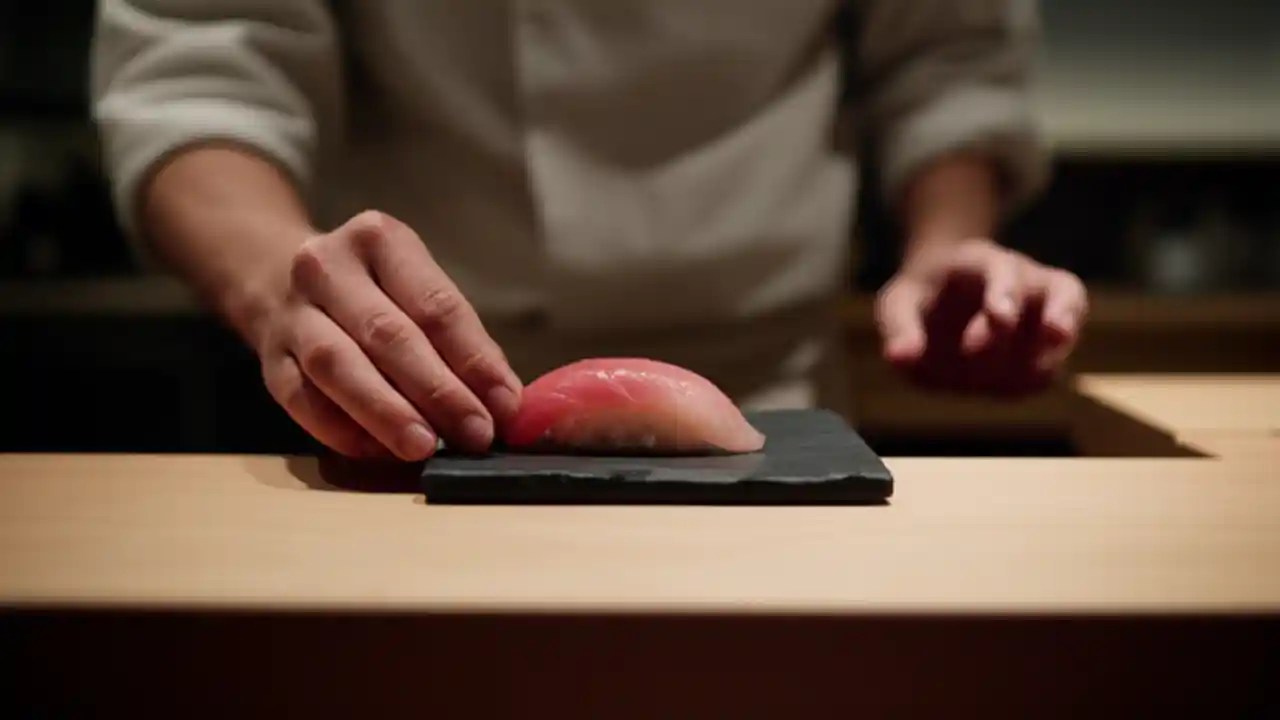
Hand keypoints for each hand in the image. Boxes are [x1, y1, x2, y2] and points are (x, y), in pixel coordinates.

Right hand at [252, 211, 521, 459]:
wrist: (276, 276)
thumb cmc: (374, 291)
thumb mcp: (417, 289)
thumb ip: (461, 343)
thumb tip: (504, 404)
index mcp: (380, 240)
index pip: (435, 305)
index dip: (474, 359)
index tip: (505, 405)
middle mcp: (327, 267)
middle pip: (388, 334)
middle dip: (438, 391)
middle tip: (474, 435)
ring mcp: (291, 313)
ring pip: (337, 365)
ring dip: (386, 412)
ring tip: (425, 447)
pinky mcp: (268, 358)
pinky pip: (301, 399)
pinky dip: (342, 429)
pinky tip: (378, 451)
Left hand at [874, 238, 1087, 396]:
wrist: (945, 300)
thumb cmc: (921, 297)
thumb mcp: (898, 304)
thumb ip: (900, 328)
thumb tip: (900, 359)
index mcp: (982, 261)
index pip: (1003, 269)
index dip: (1006, 292)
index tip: (999, 318)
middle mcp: (1024, 280)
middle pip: (1037, 301)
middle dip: (1003, 336)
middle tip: (969, 349)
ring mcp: (1043, 311)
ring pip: (1059, 334)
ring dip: (1026, 363)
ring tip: (991, 382)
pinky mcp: (1045, 349)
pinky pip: (1049, 370)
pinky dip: (1026, 383)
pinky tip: (995, 387)